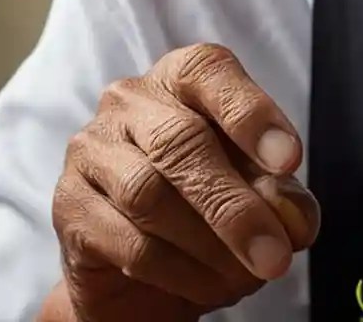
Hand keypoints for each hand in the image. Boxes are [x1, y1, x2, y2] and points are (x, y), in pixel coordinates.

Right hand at [50, 44, 319, 321]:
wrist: (143, 271)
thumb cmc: (208, 208)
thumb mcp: (259, 194)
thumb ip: (281, 197)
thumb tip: (293, 218)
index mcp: (180, 80)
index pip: (208, 72)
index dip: (250, 113)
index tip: (289, 160)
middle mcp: (128, 103)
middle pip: (181, 142)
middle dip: (236, 205)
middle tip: (275, 254)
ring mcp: (91, 152)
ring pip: (150, 195)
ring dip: (210, 246)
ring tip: (248, 277)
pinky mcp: (69, 207)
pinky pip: (128, 242)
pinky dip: (179, 272)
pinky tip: (210, 289)